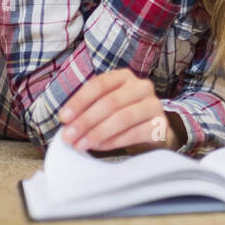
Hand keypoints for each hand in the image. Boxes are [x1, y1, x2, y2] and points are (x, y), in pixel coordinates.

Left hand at [57, 69, 182, 153]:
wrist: (153, 131)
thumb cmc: (123, 116)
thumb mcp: (106, 106)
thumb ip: (88, 109)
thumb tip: (67, 123)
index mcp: (124, 77)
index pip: (99, 84)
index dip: (79, 101)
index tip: (63, 118)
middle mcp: (141, 86)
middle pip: (110, 102)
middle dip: (86, 121)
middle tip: (69, 136)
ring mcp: (154, 105)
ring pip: (123, 117)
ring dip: (98, 133)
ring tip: (81, 145)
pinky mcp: (160, 125)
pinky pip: (134, 133)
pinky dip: (114, 142)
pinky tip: (100, 147)